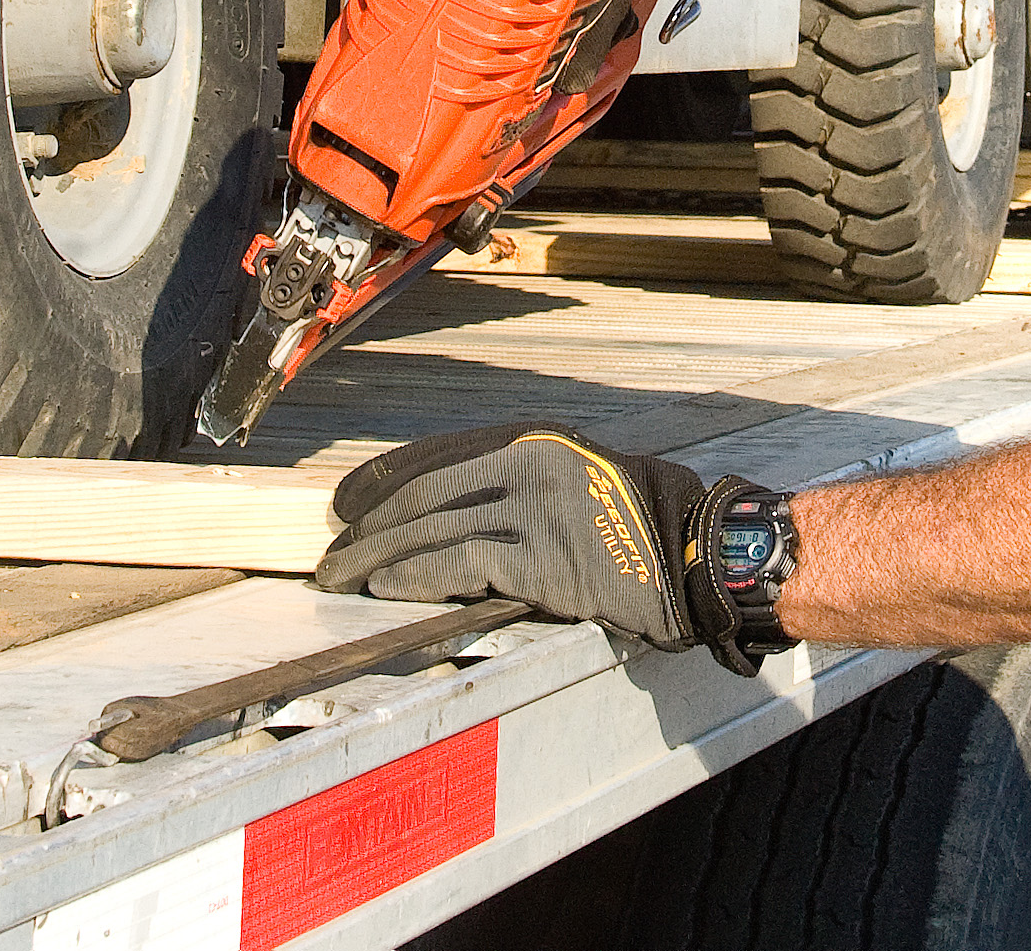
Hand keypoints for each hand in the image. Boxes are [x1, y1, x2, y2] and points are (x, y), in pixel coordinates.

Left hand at [311, 424, 774, 673]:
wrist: (696, 549)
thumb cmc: (644, 517)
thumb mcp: (575, 475)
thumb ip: (520, 482)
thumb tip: (460, 508)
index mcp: (529, 440)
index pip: (434, 455)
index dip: (382, 479)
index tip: (348, 501)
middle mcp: (523, 466)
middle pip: (423, 492)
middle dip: (369, 524)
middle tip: (334, 550)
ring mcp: (530, 510)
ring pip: (430, 529)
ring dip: (377, 557)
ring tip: (342, 577)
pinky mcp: (540, 558)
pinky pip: (460, 565)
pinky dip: (415, 577)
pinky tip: (386, 589)